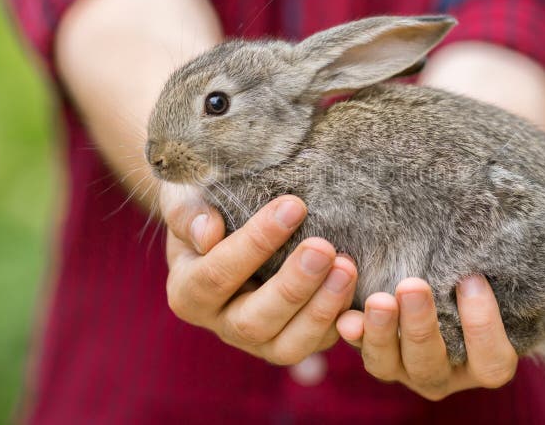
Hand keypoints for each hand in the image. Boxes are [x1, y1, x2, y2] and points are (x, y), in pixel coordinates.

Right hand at [160, 184, 357, 364]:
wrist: (230, 221)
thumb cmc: (207, 205)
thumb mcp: (185, 199)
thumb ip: (187, 213)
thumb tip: (208, 232)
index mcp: (188, 294)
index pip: (217, 275)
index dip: (256, 243)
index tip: (294, 205)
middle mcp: (222, 325)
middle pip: (253, 320)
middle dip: (293, 286)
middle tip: (324, 247)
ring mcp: (260, 340)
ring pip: (289, 345)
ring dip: (322, 308)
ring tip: (347, 267)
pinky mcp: (294, 340)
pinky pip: (319, 343)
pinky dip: (341, 320)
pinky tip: (359, 288)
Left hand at [336, 276, 517, 400]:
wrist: (442, 280)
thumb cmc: (476, 277)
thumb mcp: (490, 278)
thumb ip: (487, 272)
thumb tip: (487, 241)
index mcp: (484, 364)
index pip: (491, 362)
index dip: (482, 325)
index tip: (471, 279)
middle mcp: (442, 373)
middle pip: (430, 364)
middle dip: (419, 326)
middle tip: (412, 287)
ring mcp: (403, 368)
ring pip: (386, 363)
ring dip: (379, 331)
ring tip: (377, 300)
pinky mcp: (373, 352)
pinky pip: (357, 348)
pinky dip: (351, 330)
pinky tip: (345, 314)